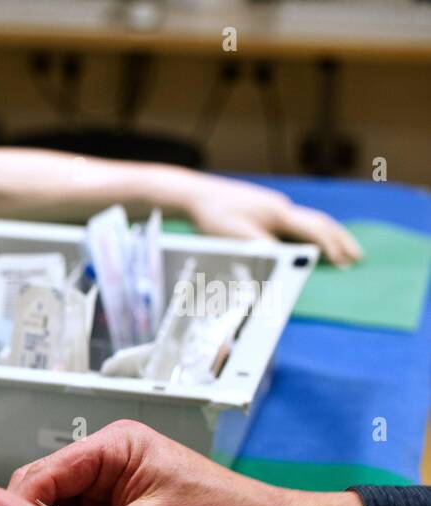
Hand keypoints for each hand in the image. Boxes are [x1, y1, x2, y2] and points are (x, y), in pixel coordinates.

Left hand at [183, 175, 360, 265]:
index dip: (331, 246)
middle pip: (319, 223)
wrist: (196, 195)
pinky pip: (296, 224)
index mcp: (278, 213)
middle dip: (339, 241)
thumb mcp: (237, 236)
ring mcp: (274, 207)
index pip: (314, 230)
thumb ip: (264, 246)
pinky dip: (311, 234)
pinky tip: (310, 243)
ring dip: (328, 237)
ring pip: (309, 222)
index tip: (346, 261)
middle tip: (358, 257)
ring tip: (342, 251)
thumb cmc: (214, 215)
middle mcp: (281, 207)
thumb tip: (288, 258)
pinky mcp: (265, 210)